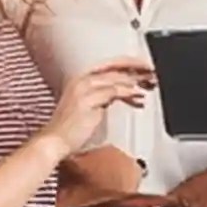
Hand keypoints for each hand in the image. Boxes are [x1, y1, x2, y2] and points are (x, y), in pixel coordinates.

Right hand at [40, 57, 155, 155]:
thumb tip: (124, 93)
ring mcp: (84, 89)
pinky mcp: (88, 100)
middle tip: (152, 73)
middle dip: (136, 69)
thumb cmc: (70, 129)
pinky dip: (127, 93)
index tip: (143, 68)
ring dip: (135, 81)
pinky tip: (138, 98)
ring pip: (115, 78)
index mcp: (81, 79)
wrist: (54, 142)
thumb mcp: (90, 106)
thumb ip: (104, 97)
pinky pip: (112, 92)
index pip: (108, 65)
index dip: (128, 64)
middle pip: (114, 68)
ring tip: (150, 85)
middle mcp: (81, 80)